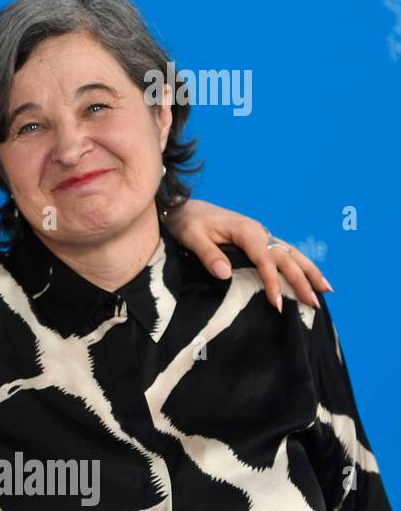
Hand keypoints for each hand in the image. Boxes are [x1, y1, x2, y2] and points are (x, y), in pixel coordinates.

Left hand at [166, 199, 330, 310]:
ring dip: (309, 271)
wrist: (184, 207)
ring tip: (326, 290)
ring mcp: (261, 234)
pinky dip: (299, 264)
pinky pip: (283, 252)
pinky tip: (309, 277)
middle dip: (302, 280)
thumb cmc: (187, 222)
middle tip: (315, 303)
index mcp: (245, 230)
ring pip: (291, 252)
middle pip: (286, 257)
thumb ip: (208, 255)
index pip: (265, 259)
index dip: (273, 282)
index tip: (277, 303)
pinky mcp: (258, 239)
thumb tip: (225, 274)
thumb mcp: (191, 237)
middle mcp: (259, 231)